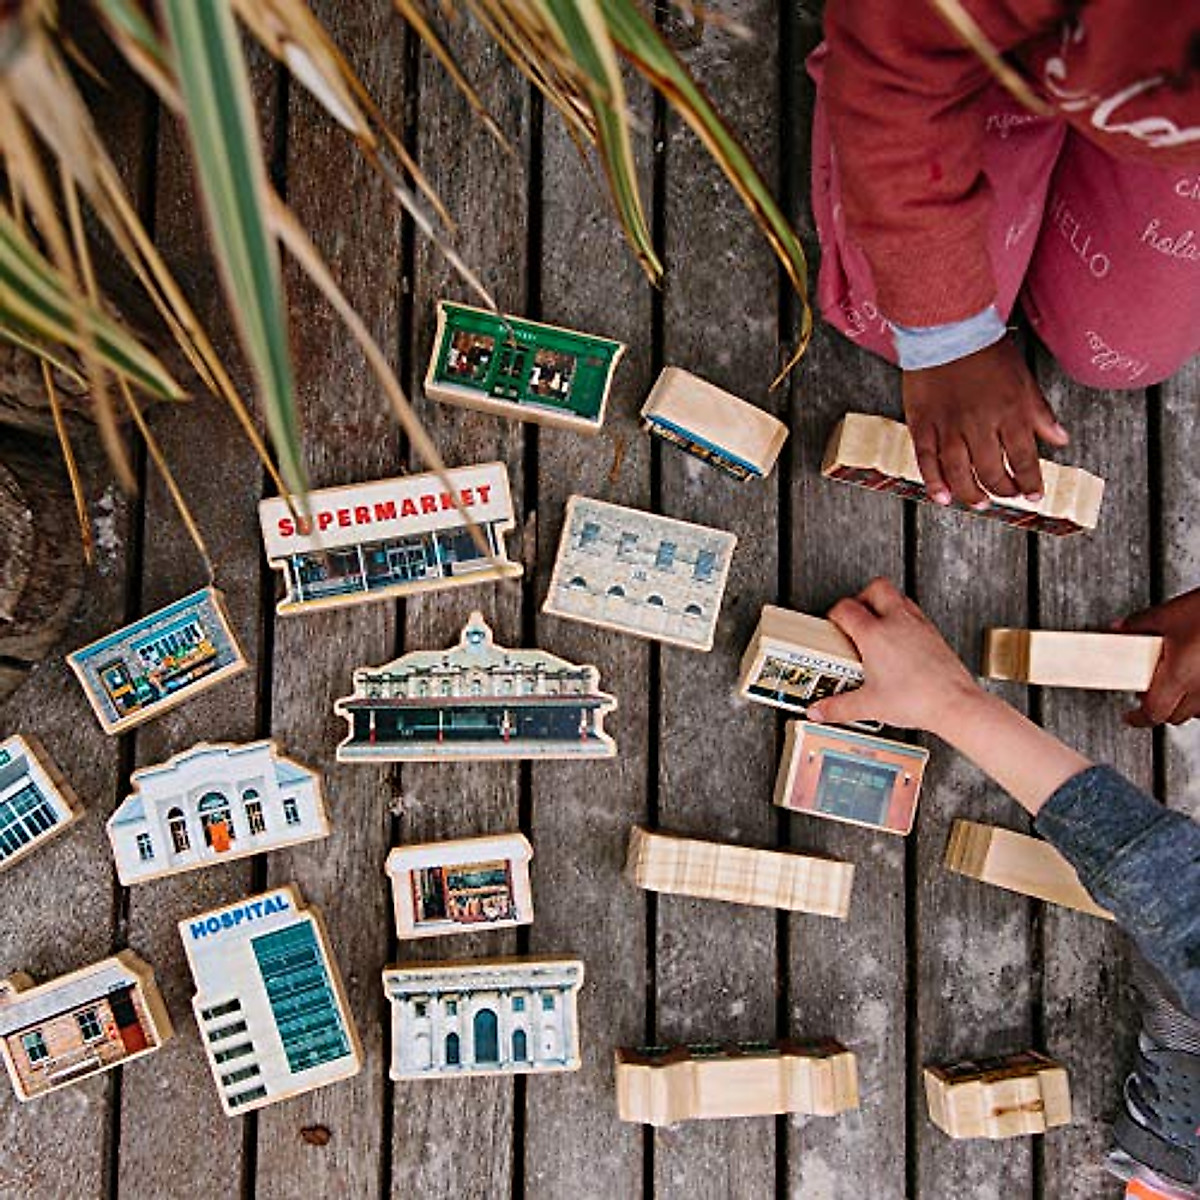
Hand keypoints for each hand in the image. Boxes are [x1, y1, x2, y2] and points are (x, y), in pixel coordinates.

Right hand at [806, 578, 980, 732]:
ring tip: (876, 625)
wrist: (955, 704)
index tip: (832, 625)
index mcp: (875, 635)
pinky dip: (904, 619)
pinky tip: (900, 640)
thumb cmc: (918, 700)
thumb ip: (838, 707)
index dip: (834, 615)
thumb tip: (820, 710)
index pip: (846, 609)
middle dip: (861, 597)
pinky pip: (915, 613)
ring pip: (898, 596)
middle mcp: (897, 622)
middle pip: (876, 588)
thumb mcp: (868, 705)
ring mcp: (919, 625)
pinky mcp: (934, 634)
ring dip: (884, 604)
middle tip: (855, 615)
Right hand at [903, 336, 1069, 507]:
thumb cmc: (985, 351)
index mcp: (1010, 412)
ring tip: (978, 502)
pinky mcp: (923, 424)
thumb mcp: (1023, 378)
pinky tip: (942, 497)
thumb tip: (1060, 439)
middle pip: (992, 471)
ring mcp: (949, 427)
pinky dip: (934, 482)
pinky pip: (927, 460)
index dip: (1030, 481)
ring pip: (960, 472)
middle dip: (1002, 489)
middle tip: (1005, 495)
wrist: (946, 329)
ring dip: (971, 493)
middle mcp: (980, 424)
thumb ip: (1040, 413)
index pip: (1024, 458)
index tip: (1033, 495)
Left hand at [1116, 588, 1199, 725]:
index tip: (1130, 717)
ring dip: (1184, 702)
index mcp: (1179, 676)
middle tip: (1150, 693)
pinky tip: (1198, 676)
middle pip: (1175, 715)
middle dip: (1160, 707)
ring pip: (1198, 710)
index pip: (1153, 713)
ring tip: (1177, 683)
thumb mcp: (1168, 614)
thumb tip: (1120, 629)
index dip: (1138, 718)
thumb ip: (1140, 625)